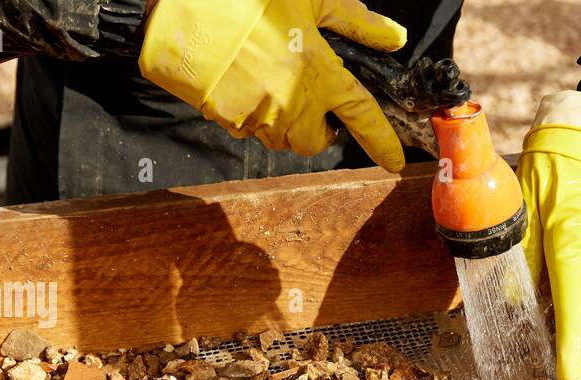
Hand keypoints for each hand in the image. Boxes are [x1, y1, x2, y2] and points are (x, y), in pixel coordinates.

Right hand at [139, 0, 406, 170]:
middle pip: (318, 141)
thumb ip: (354, 22)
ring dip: (287, 122)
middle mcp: (295, 107)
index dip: (383, 143)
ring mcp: (261, 119)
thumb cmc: (248, 1)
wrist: (186, 15)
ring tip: (273, 83)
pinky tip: (246, 83)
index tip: (394, 162)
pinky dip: (256, 115)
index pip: (364, 118)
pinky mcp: (231, 122)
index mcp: (321, 77)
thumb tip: (393, 37)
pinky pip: (253, 130)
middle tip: (310, 99)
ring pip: (285, 139)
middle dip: (319, 128)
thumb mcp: (310, 0)